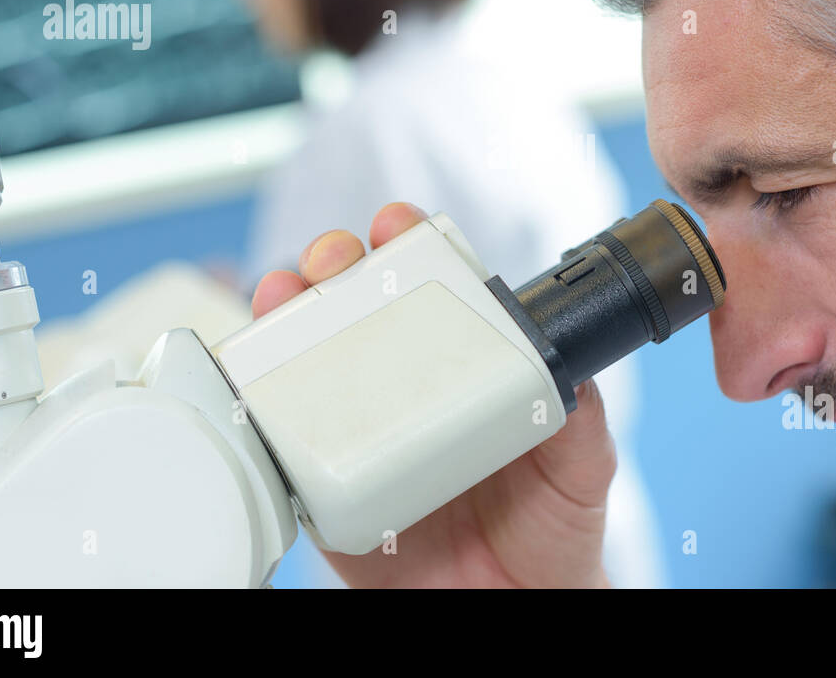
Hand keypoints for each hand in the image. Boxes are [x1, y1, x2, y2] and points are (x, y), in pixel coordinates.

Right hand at [251, 202, 616, 587]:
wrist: (520, 609)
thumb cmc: (552, 528)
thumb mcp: (582, 463)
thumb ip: (582, 416)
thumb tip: (575, 372)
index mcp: (462, 370)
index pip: (428, 290)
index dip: (406, 247)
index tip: (399, 226)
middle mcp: (404, 392)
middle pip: (353, 308)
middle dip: (333, 264)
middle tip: (335, 260)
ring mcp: (362, 438)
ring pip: (307, 361)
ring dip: (283, 315)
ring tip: (282, 296)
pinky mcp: (331, 495)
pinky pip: (282, 449)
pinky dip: (256, 411)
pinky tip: (253, 385)